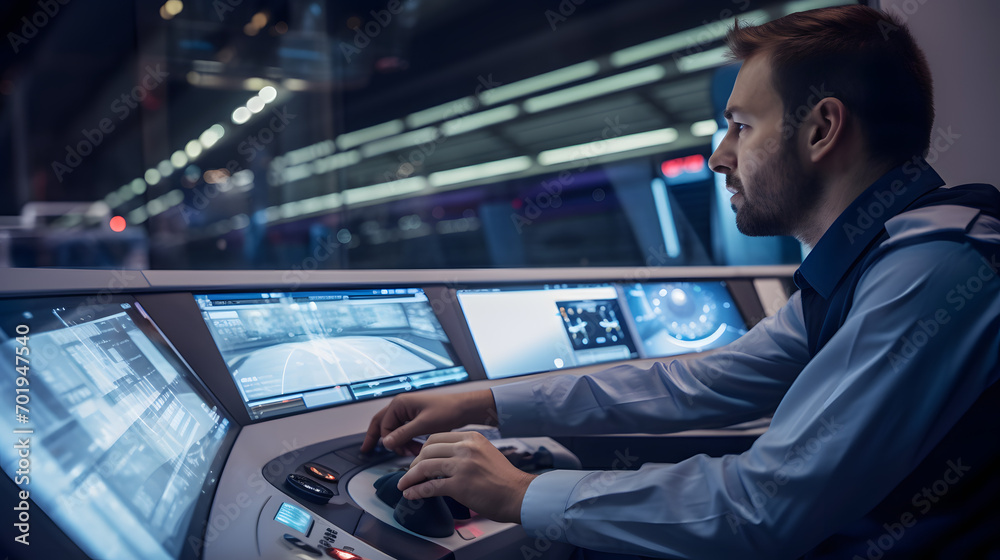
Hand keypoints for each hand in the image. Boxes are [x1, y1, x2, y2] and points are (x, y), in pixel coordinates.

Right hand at [361, 389, 497, 454]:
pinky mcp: (415, 417)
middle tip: (366, 451)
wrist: (464, 408)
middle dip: (376, 438)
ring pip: (393, 429)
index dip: (389, 441)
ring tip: (409, 453)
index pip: (383, 425)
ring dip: (398, 443)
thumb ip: (404, 434)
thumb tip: (386, 443)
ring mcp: (407, 411)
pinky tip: (413, 449)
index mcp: (400, 404)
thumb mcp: (424, 424)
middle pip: (381, 423)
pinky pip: (403, 430)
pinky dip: (406, 441)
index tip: (399, 451)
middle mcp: (401, 406)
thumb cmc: (446, 411)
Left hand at [396, 432, 536, 523]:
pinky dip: (416, 491)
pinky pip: (430, 486)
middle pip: (427, 450)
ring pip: (424, 467)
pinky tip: (411, 494)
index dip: (423, 450)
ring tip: (404, 485)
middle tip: (410, 474)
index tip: (418, 459)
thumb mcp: (485, 453)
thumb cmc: (504, 479)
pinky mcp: (459, 485)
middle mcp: (465, 448)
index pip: (436, 438)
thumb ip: (466, 451)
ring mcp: (462, 466)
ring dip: (410, 477)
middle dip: (414, 463)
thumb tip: (444, 459)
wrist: (519, 495)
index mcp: (471, 437)